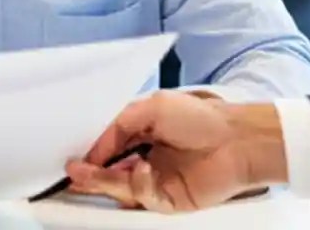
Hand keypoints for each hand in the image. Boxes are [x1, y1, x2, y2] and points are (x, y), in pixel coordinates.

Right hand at [65, 91, 286, 212]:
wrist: (238, 140)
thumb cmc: (200, 118)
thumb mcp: (151, 108)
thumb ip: (119, 126)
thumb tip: (94, 150)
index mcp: (141, 138)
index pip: (107, 151)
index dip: (89, 156)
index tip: (72, 160)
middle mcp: (146, 161)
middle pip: (109, 174)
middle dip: (88, 175)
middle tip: (71, 174)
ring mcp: (157, 183)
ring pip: (120, 189)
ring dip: (104, 182)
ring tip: (88, 172)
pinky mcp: (169, 201)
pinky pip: (143, 199)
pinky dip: (137, 186)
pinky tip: (141, 170)